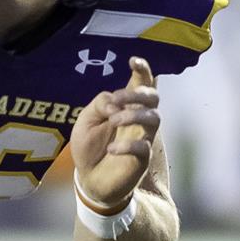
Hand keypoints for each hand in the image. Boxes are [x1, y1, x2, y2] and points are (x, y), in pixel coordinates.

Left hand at [71, 56, 159, 207]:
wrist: (88, 179)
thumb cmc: (89, 146)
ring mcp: (142, 138)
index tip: (133, 61)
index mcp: (125, 106)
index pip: (141, 83)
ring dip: (134, 115)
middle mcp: (138, 119)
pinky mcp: (142, 159)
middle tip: (117, 100)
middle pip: (153, 98)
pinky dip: (127, 145)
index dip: (142, 69)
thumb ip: (100, 103)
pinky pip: (144, 147)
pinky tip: (111, 149)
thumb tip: (115, 102)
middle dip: (137, 94)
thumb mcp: (85, 120)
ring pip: (154, 118)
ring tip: (114, 121)